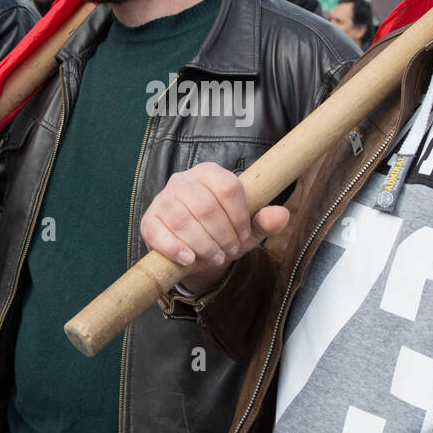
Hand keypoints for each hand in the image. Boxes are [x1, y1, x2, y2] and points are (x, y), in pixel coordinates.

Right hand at [141, 162, 289, 293]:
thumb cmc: (222, 233)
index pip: (227, 187)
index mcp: (210, 173)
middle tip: (229, 252)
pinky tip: (189, 259)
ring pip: (183, 220)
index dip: (239, 216)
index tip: (244, 235)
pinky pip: (160, 233)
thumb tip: (282, 214)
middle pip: (205, 206)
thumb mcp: (247, 229)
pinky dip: (176, 249)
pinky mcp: (149, 221)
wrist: (193, 251)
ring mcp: (163, 199)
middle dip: (222, 235)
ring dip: (203, 245)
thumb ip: (265, 221)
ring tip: (215, 257)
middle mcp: (183, 180)